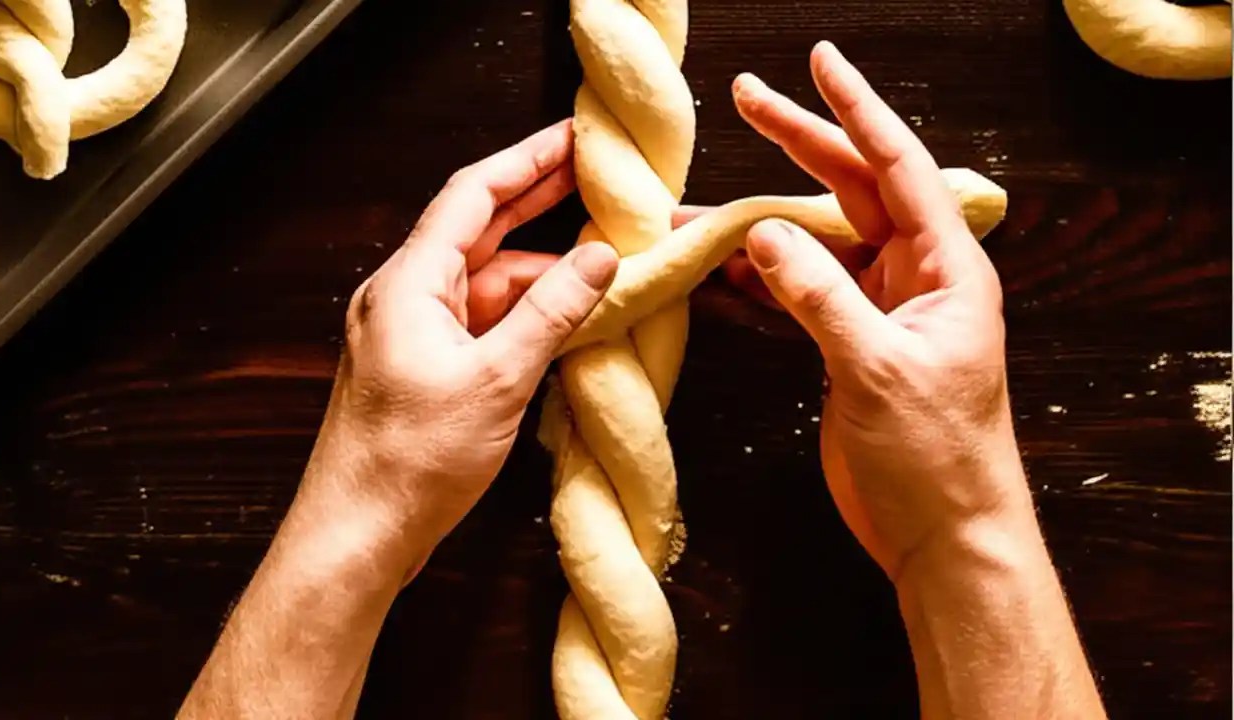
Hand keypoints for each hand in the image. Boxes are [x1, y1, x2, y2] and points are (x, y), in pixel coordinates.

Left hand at [303, 119, 617, 580]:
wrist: (358, 534)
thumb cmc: (408, 463)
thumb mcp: (497, 380)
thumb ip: (551, 313)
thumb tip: (598, 260)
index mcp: (410, 284)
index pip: (473, 195)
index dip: (527, 159)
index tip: (573, 137)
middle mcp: (406, 298)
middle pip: (480, 229)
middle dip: (538, 199)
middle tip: (595, 172)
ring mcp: (414, 334)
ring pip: (487, 282)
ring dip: (541, 269)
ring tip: (602, 256)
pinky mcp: (425, 368)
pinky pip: (482, 322)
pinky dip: (524, 314)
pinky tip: (567, 315)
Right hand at [710, 43, 1032, 581]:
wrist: (942, 536)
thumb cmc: (936, 457)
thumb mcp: (878, 367)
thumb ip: (821, 295)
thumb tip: (762, 231)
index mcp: (945, 270)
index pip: (898, 168)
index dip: (858, 110)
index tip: (821, 62)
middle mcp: (915, 278)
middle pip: (852, 190)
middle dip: (800, 143)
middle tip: (747, 97)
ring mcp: (880, 311)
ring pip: (818, 241)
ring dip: (765, 218)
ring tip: (702, 200)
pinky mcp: (850, 345)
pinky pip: (803, 290)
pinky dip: (762, 274)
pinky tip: (724, 261)